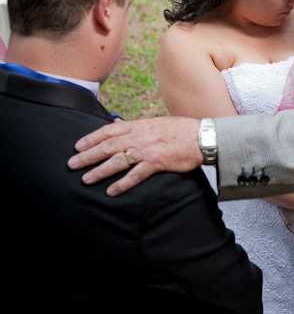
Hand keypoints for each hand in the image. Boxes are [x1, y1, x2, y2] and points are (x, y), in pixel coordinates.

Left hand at [67, 116, 201, 195]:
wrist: (201, 136)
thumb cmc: (180, 130)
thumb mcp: (155, 123)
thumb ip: (136, 126)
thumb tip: (118, 124)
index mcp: (139, 125)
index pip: (109, 130)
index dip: (91, 138)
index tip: (77, 146)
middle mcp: (140, 136)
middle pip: (108, 146)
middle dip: (88, 155)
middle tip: (72, 164)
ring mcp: (147, 149)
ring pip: (118, 160)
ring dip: (100, 170)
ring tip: (86, 179)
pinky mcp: (157, 162)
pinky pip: (136, 175)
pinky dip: (122, 183)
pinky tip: (111, 191)